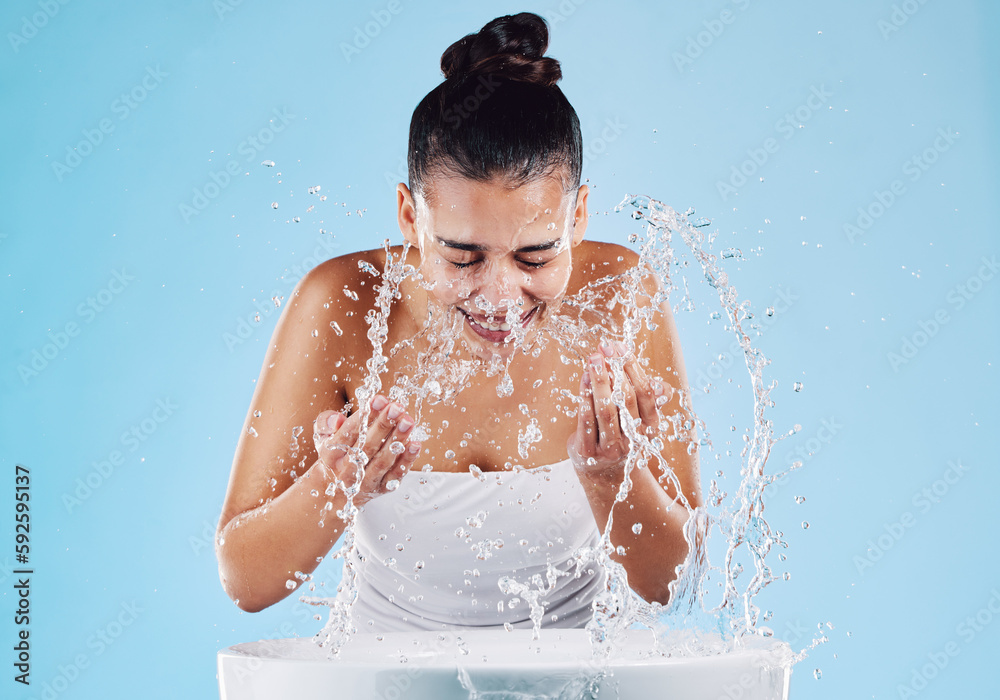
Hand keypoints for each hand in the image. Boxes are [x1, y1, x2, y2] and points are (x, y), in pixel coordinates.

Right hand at [313, 395, 421, 505]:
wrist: (336, 494)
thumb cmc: (334, 456)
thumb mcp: (322, 438)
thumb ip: (325, 423)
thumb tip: (336, 419)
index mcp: (331, 455)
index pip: (349, 433)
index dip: (365, 416)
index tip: (379, 399)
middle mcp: (347, 471)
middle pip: (367, 446)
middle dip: (383, 425)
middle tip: (397, 407)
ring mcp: (366, 482)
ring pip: (383, 461)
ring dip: (397, 440)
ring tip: (408, 421)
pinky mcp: (382, 488)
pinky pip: (395, 476)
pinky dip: (406, 460)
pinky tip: (415, 444)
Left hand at [567, 339, 664, 479]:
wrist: (604, 470)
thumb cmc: (623, 431)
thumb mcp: (641, 416)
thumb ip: (651, 397)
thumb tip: (660, 386)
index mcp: (651, 427)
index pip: (646, 393)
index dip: (633, 368)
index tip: (621, 347)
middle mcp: (633, 439)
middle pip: (626, 399)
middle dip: (615, 370)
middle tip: (605, 348)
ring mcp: (611, 447)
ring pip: (606, 410)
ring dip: (599, 382)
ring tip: (593, 359)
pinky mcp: (589, 451)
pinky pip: (586, 421)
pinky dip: (585, 398)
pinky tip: (583, 379)